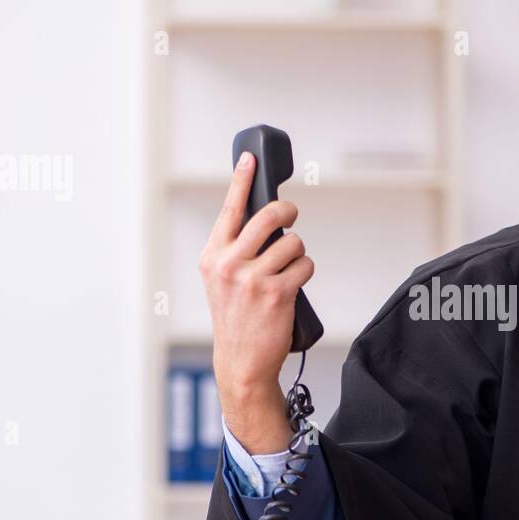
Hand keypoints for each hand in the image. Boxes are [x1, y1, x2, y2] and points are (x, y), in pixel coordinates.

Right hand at [199, 151, 314, 452]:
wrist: (241, 361)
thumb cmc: (236, 317)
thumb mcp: (222, 280)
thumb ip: (236, 249)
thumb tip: (265, 218)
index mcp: (213, 256)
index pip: (229, 209)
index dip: (241, 180)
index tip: (250, 158)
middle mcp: (229, 264)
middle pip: (270, 216)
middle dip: (287, 213)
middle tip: (290, 218)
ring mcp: (253, 278)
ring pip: (293, 243)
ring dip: (297, 254)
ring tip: (286, 271)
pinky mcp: (277, 292)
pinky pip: (305, 265)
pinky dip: (304, 273)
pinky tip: (293, 287)